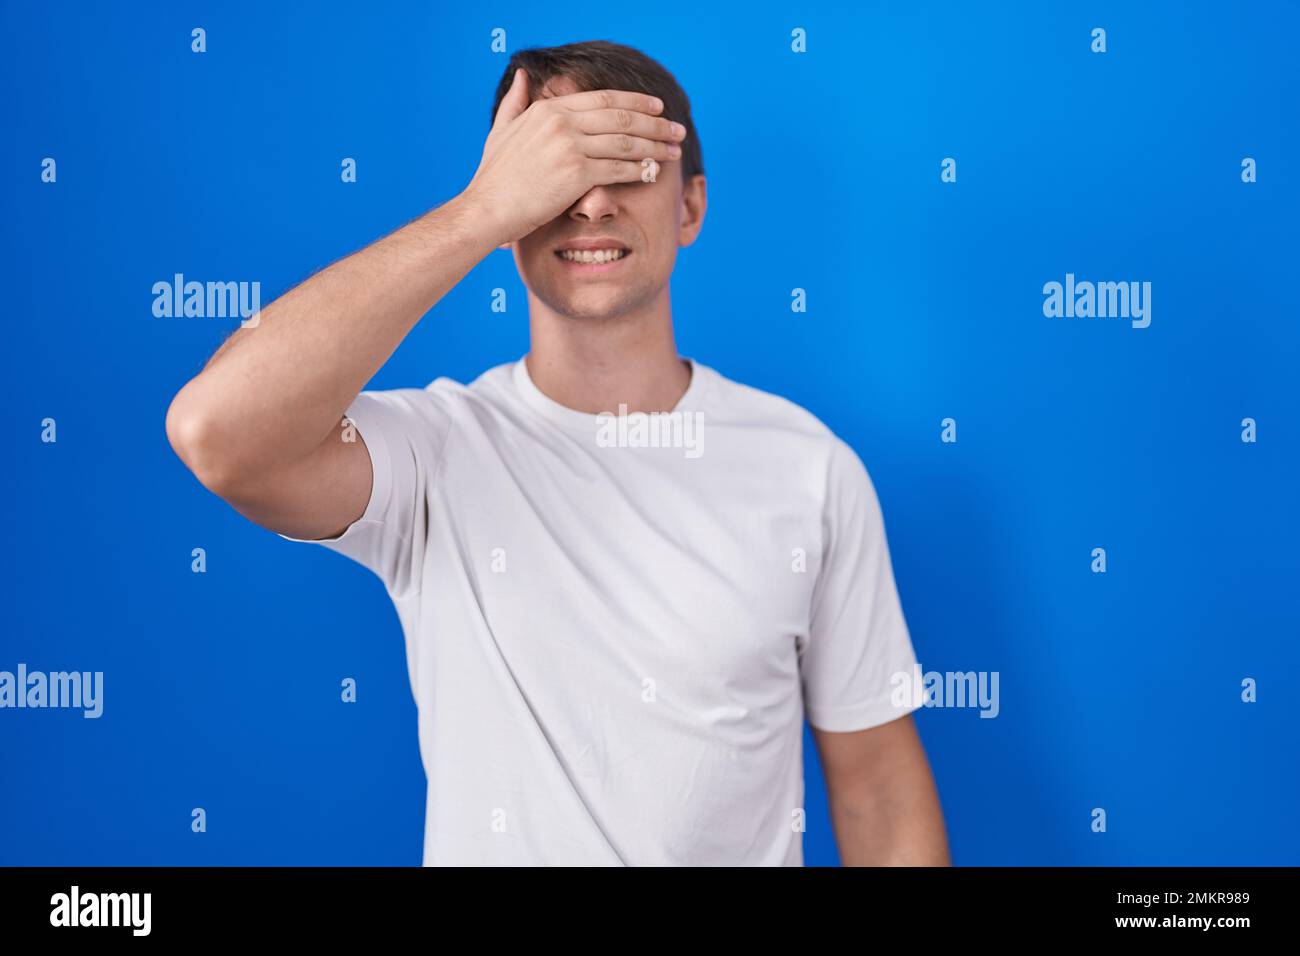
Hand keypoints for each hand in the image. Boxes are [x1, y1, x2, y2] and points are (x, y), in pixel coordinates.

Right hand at [462, 69, 686, 244]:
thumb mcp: (501, 131)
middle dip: (655, 123)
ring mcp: (570, 146)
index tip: (657, 106)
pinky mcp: (577, 174)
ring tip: (674, 151)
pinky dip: (641, 169)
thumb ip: (514, 103)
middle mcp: (562, 122)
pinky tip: (655, 171)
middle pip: (622, 117)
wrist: (486, 209)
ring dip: (655, 146)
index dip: (635, 101)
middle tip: (677, 130)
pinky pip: (619, 168)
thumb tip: (522, 76)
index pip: (604, 99)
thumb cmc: (493, 178)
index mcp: (548, 110)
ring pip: (626, 142)